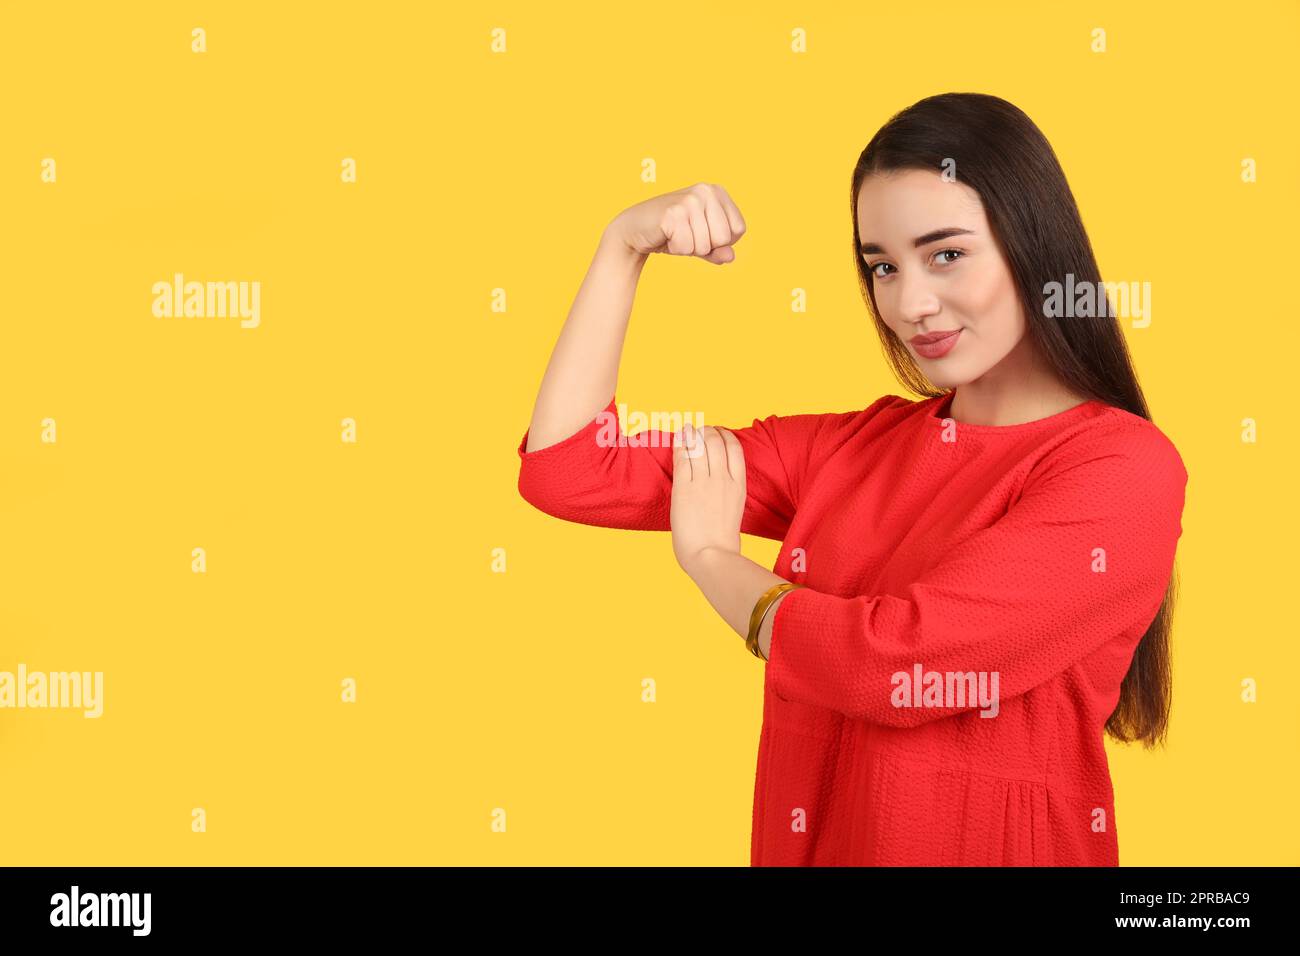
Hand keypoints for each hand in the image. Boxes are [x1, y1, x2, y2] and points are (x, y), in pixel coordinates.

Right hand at [607, 182, 746, 263]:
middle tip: (686, 235)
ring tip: (675, 235)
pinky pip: (686, 247)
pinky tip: (666, 236)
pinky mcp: (673, 213)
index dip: (722, 241)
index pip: (739, 229)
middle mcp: (705, 191)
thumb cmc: (672, 234)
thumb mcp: (700, 241)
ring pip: (705, 245)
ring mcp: (689, 200)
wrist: (635, 229)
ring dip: (688, 248)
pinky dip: (676, 249)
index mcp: (717, 192)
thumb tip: (730, 256)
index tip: (702, 233)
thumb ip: (718, 250)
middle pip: (723, 238)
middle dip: (705, 246)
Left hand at [670, 423, 745, 574]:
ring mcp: (703, 482)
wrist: (711, 556)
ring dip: (692, 433)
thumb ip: (728, 492)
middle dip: (707, 431)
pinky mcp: (684, 488)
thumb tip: (719, 484)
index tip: (718, 432)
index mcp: (738, 485)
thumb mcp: (734, 510)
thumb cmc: (721, 542)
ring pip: (698, 444)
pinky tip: (678, 437)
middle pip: (716, 441)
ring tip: (687, 430)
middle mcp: (722, 479)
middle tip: (699, 430)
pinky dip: (680, 443)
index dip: (725, 435)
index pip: (735, 448)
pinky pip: (681, 457)